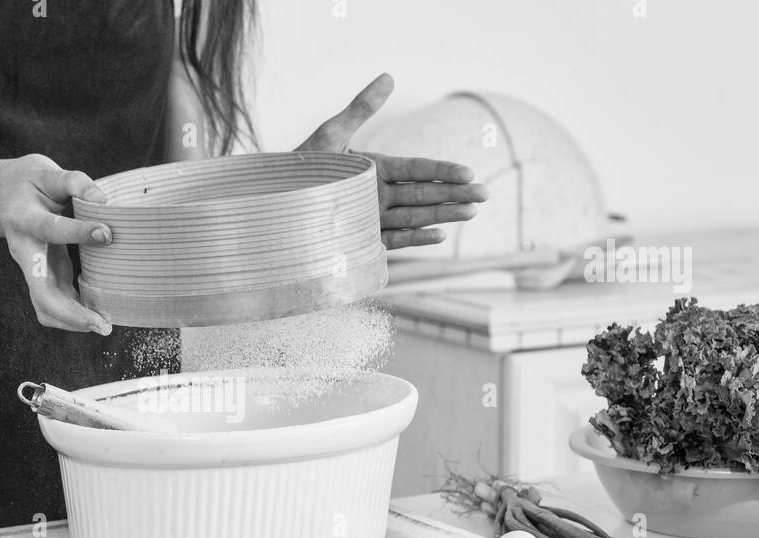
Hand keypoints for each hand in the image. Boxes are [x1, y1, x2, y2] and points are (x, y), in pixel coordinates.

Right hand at [0, 154, 113, 333]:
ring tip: (103, 325)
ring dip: (72, 321)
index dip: (79, 231)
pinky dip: (73, 316)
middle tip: (101, 323)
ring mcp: (31, 269)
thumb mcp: (46, 172)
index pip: (51, 228)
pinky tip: (96, 316)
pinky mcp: (42, 277)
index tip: (107, 232)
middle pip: (41, 292)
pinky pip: (52, 306)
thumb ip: (73, 182)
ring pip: (45, 307)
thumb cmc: (27, 183)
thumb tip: (102, 201)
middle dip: (71, 312)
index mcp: (24, 219)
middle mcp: (24, 251)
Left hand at [295, 73, 488, 248]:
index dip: (442, 171)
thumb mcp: (331, 133)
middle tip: (485, 196)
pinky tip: (438, 236)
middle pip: (423, 195)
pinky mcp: (361, 240)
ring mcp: (371, 219)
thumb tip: (389, 76)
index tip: (468, 173)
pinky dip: (414, 239)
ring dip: (442, 216)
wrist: (273, 202)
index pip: (417, 170)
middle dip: (454, 195)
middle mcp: (377, 195)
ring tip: (471, 213)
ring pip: (415, 217)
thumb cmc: (299, 166)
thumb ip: (361, 108)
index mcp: (375, 170)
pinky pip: (392, 240)